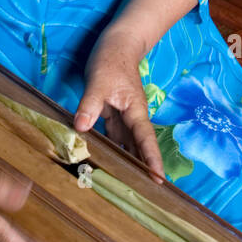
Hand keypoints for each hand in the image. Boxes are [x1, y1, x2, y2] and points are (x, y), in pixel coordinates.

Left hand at [73, 25, 164, 180]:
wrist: (116, 45)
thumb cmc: (111, 61)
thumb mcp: (98, 82)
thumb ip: (90, 105)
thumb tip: (82, 127)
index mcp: (135, 111)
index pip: (145, 140)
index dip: (152, 160)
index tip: (159, 179)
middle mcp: (132, 118)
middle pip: (140, 148)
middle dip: (145, 170)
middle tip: (148, 195)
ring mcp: (124, 118)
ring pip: (128, 146)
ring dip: (129, 164)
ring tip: (128, 188)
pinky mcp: (114, 116)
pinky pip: (115, 139)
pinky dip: (113, 152)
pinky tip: (106, 165)